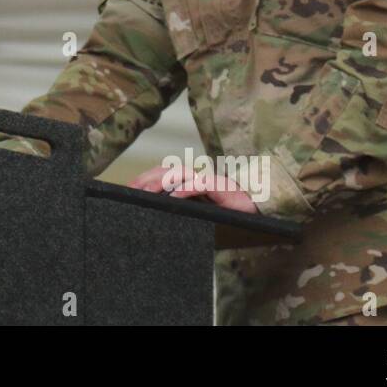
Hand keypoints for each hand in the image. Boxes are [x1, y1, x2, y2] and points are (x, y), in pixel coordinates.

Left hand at [128, 163, 258, 213]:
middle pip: (167, 171)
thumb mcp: (200, 214)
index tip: (128, 189)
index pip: (163, 175)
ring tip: (147, 192)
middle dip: (147, 178)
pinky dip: (187, 188)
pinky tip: (174, 196)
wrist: (258, 213)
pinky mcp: (222, 188)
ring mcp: (209, 181)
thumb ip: (183, 211)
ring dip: (162, 181)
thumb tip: (159, 214)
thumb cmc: (229, 215)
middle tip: (131, 190)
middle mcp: (197, 179)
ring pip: (181, 174)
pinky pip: (201, 184)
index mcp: (190, 184)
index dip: (145, 179)